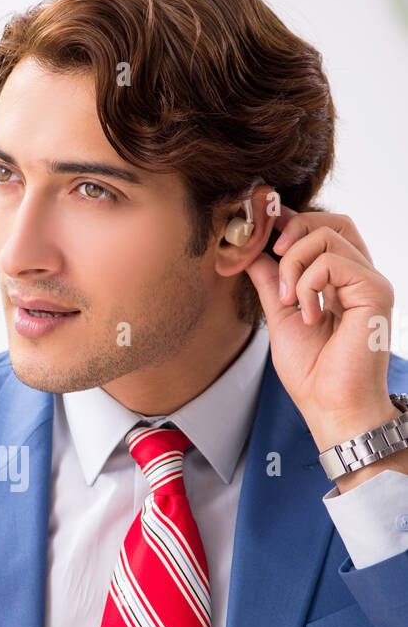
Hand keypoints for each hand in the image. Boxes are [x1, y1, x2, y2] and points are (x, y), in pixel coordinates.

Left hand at [245, 201, 400, 453]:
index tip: (265, 225)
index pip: (325, 231)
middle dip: (295, 227)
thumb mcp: (280, 317)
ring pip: (329, 236)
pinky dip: (308, 284)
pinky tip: (309, 315)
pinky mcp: (374, 291)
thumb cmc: (312, 373)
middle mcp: (359, 277)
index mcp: (341, 282)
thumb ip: (271, 283)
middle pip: (334, 221)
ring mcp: (369, 282)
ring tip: (288, 301)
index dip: (294, 221)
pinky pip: (333, 262)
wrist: (330, 406)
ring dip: (294, 264)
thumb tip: (252, 254)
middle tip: (273, 253)